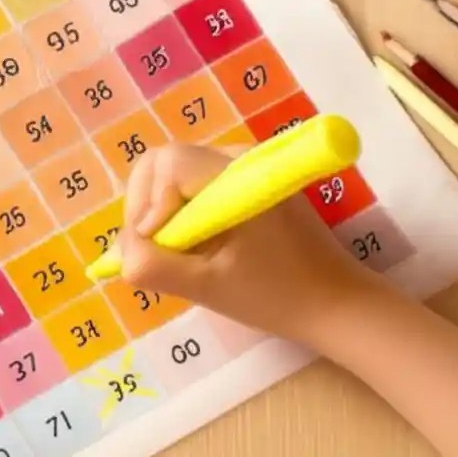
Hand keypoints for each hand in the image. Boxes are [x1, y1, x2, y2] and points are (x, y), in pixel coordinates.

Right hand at [117, 144, 386, 345]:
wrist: (336, 301)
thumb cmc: (275, 296)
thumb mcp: (206, 289)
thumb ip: (153, 266)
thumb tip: (120, 250)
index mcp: (235, 178)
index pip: (166, 163)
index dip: (147, 203)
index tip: (158, 245)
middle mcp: (239, 157)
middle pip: (163, 162)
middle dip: (148, 206)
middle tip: (159, 250)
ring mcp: (244, 165)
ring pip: (174, 173)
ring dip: (163, 211)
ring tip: (181, 252)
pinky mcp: (246, 179)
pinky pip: (192, 182)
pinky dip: (181, 210)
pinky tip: (198, 244)